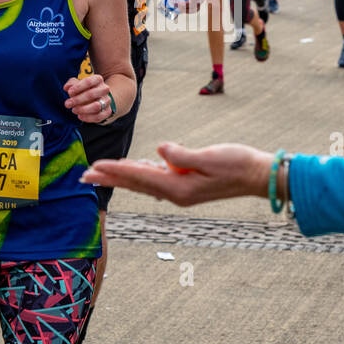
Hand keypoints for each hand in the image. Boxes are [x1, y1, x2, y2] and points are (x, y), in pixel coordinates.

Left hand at [64, 74, 114, 123]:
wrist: (98, 97)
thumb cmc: (85, 89)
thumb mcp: (78, 83)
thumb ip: (71, 84)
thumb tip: (67, 87)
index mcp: (98, 79)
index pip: (89, 82)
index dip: (78, 87)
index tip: (69, 92)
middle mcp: (104, 89)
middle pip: (92, 94)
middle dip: (78, 100)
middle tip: (67, 104)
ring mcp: (107, 101)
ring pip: (96, 106)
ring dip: (82, 109)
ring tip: (74, 110)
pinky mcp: (107, 111)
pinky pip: (98, 116)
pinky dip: (88, 117)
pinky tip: (80, 116)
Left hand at [80, 141, 271, 206]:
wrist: (259, 176)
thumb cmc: (238, 164)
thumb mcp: (210, 157)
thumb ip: (183, 155)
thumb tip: (160, 150)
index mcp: (179, 189)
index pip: (140, 177)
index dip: (116, 170)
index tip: (95, 166)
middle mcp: (176, 193)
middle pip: (136, 184)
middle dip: (110, 178)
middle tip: (84, 175)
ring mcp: (181, 190)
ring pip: (144, 182)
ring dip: (121, 177)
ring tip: (100, 173)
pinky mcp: (187, 184)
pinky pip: (157, 180)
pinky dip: (140, 174)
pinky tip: (132, 169)